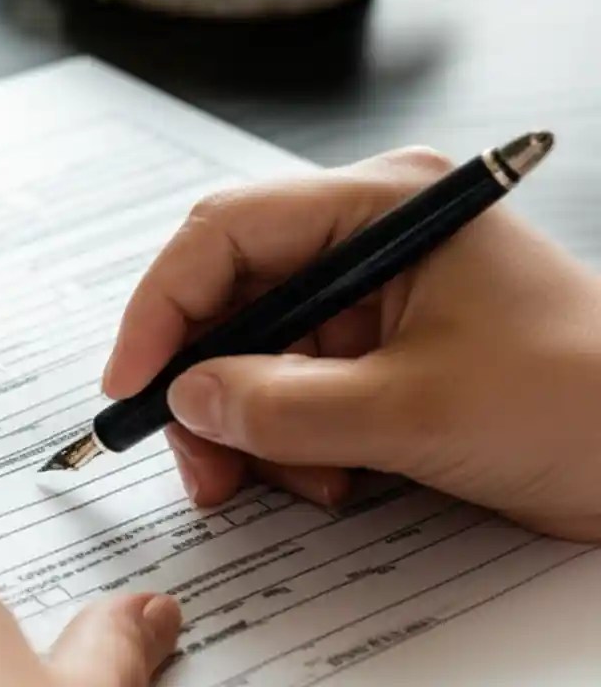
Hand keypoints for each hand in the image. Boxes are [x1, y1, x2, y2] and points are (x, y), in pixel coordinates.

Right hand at [105, 146, 600, 541]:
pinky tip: (335, 477)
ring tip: (295, 481)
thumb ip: (281, 407)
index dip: (162, 308)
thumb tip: (186, 399)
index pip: (227, 233)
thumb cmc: (584, 403)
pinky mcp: (381, 353)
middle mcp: (370, 240)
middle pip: (234, 299)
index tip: (131, 382)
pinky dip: (292, 443)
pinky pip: (295, 389)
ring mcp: (375, 299)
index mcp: (382, 207)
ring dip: (254, 427)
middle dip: (208, 386)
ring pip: (257, 355)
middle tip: (198, 457)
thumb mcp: (414, 412)